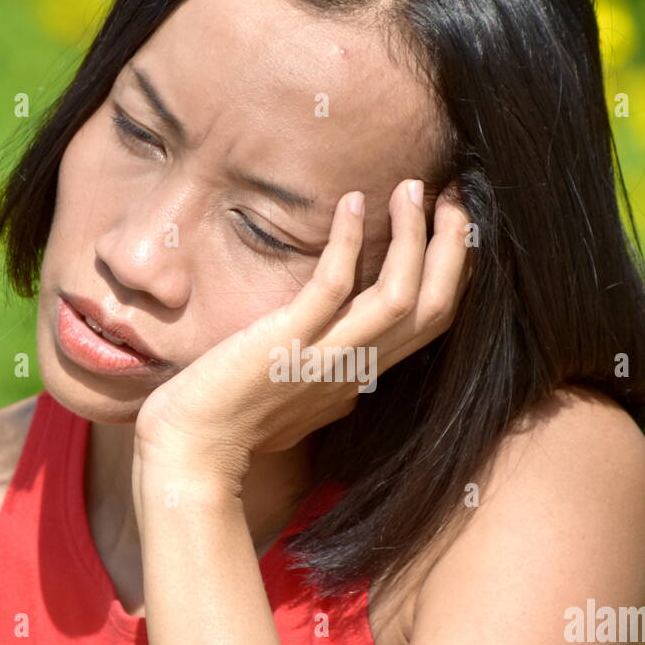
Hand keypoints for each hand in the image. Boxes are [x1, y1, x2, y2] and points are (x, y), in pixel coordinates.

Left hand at [132, 178, 471, 492]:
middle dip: (453, 247)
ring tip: (413, 189)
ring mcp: (323, 357)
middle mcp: (354, 369)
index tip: (451, 225)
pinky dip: (348, 242)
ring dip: (414, 237)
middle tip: (453, 194)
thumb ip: (326, 387)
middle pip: (435, 308)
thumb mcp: (296, 402)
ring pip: (399, 297)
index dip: (454, 272)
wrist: (190, 456)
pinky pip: (332, 287)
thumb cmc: (230, 427)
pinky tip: (352, 202)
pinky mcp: (285, 344)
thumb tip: (346, 391)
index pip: (431, 323)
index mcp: (360, 377)